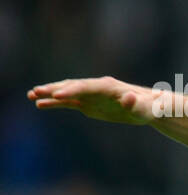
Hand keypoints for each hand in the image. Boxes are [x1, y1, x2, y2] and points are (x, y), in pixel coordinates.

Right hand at [28, 76, 161, 125]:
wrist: (148, 107)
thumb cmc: (149, 108)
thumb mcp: (145, 108)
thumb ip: (136, 103)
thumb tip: (129, 97)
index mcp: (109, 86)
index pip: (87, 87)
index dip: (72, 90)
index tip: (58, 95)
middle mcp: (96, 87)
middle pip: (73, 87)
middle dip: (55, 89)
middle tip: (36, 92)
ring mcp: (91, 95)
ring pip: (67, 93)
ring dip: (50, 94)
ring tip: (31, 95)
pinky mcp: (88, 104)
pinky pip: (68, 103)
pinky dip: (55, 103)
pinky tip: (39, 104)